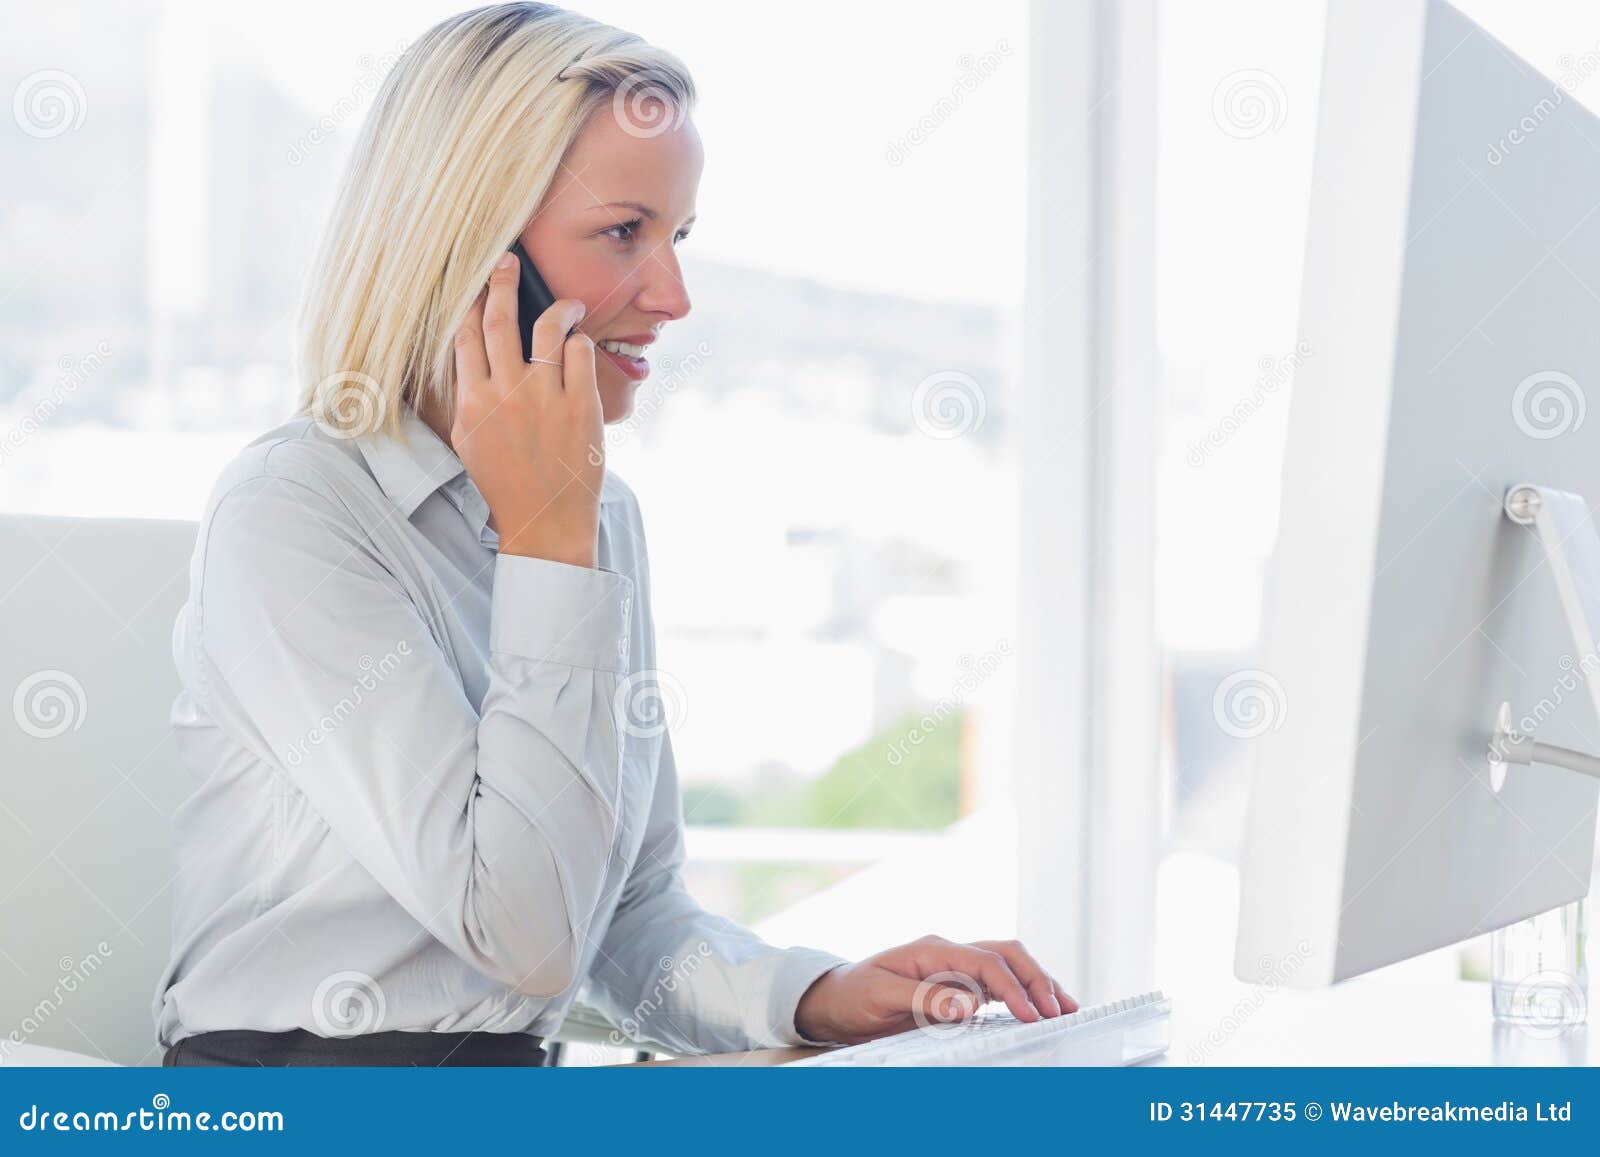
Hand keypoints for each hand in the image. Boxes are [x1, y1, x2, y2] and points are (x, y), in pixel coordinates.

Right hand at [451, 250, 602, 566]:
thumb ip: (466, 396)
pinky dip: (580, 341)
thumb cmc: (506, 483)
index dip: (473, 303)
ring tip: (566, 304)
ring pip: (547, 329)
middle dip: (503, 283)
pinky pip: (580, 353)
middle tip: (508, 260)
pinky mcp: (580, 407)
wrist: (545, 523)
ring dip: (557, 307)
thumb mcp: (469, 440)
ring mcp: (544, 400)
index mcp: (472, 402)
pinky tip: (581, 344)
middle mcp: (505, 395)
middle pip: (500, 322)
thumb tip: (466, 356)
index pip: (467, 337)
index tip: (479, 281)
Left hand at [793, 934, 1077, 1045]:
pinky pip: (998, 982)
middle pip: (1006, 954)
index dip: (1013, 988)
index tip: (1030, 1015)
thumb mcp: (881, 997)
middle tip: (1060, 1011)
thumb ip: (925, 999)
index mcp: (933, 949)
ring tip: (1064, 1007)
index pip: (986, 962)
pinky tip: (1039, 1008)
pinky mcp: (956, 983)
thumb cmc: (854, 994)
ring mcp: (955, 966)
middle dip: (1037, 979)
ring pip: (1008, 964)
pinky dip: (1022, 991)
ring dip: (1037, 982)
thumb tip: (969, 1004)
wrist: (834, 999)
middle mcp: (949, 952)